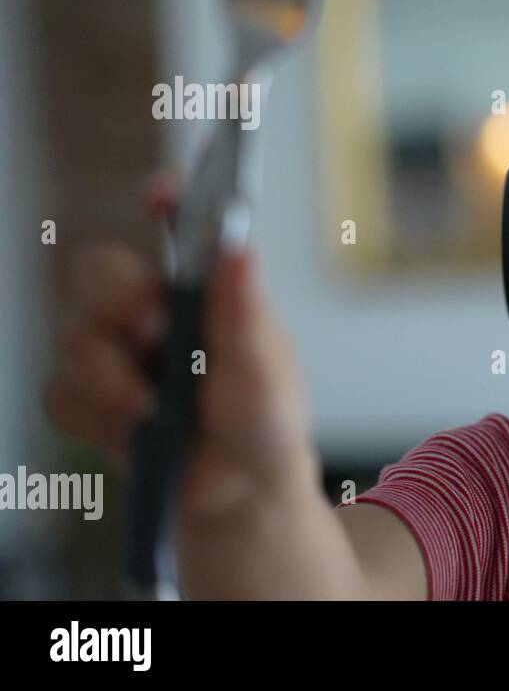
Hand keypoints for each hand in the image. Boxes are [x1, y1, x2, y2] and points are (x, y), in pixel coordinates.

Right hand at [44, 172, 319, 519]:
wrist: (239, 497)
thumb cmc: (262, 423)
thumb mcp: (263, 368)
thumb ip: (244, 311)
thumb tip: (239, 245)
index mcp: (202, 290)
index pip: (177, 227)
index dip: (165, 201)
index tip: (162, 195)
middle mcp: (153, 311)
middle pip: (98, 271)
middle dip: (117, 297)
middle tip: (151, 327)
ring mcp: (116, 355)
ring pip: (73, 338)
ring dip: (110, 376)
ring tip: (152, 410)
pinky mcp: (91, 403)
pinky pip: (61, 396)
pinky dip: (96, 419)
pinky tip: (135, 436)